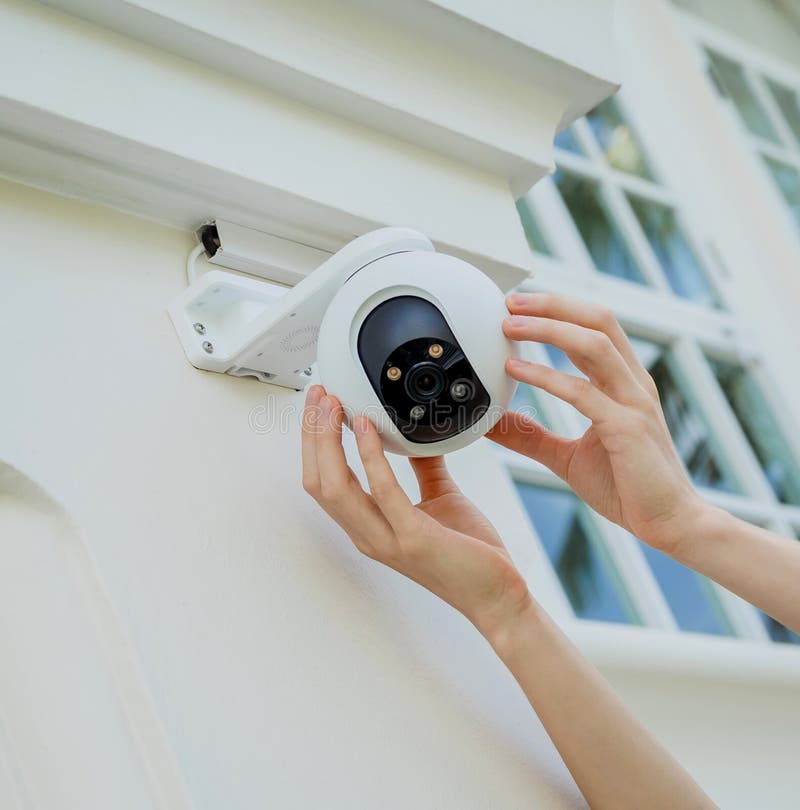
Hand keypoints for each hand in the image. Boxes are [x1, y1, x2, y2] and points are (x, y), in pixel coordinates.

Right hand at [301, 385, 530, 636]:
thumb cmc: (470, 554)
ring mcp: (388, 539)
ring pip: (336, 487)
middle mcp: (369, 535)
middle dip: (312, 435)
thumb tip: (417, 435)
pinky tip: (371, 428)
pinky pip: (383, 491)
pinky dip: (371, 456)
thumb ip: (423, 468)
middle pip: (320, 481)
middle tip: (318, 395)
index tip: (318, 406)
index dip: (313, 443)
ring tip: (334, 405)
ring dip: (329, 441)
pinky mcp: (414, 538)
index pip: (323, 482)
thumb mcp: (441, 497)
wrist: (498, 595)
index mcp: (371, 526)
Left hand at [488, 293, 705, 554]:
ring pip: (594, 343)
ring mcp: (634, 402)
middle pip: (598, 320)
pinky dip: (546, 376)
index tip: (520, 304)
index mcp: (624, 384)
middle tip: (510, 301)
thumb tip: (494, 422)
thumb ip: (532, 437)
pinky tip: (514, 370)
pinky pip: (583, 392)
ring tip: (510, 324)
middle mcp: (633, 384)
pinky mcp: (627, 428)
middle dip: (553, 304)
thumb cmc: (627, 488)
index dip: (559, 309)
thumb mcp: (567, 457)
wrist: (669, 524)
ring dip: (548, 327)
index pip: (594, 328)